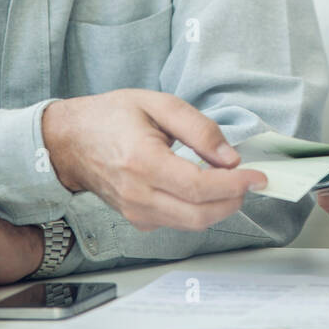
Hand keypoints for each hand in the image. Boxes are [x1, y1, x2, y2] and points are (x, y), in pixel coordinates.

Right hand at [42, 89, 266, 231]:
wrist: (70, 140)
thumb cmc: (110, 117)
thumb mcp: (158, 104)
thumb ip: (199, 129)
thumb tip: (231, 158)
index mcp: (143, 162)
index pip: (198, 187)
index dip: (234, 184)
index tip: (258, 177)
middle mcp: (138, 194)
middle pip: (199, 214)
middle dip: (233, 200)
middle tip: (250, 181)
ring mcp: (135, 212)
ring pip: (191, 224)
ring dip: (220, 207)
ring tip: (232, 183)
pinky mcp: (137, 220)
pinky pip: (177, 222)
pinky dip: (199, 210)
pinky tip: (205, 189)